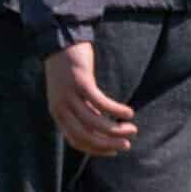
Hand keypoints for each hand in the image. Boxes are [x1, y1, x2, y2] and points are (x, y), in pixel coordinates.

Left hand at [43, 41, 136, 156]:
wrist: (59, 42)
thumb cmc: (69, 70)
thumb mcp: (72, 94)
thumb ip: (83, 111)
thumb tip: (103, 128)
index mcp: (58, 113)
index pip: (76, 141)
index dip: (96, 149)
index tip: (114, 150)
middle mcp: (61, 107)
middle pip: (85, 135)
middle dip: (108, 143)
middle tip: (127, 144)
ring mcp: (69, 95)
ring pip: (94, 121)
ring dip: (116, 129)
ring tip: (132, 128)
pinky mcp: (80, 82)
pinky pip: (100, 102)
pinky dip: (115, 110)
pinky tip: (128, 113)